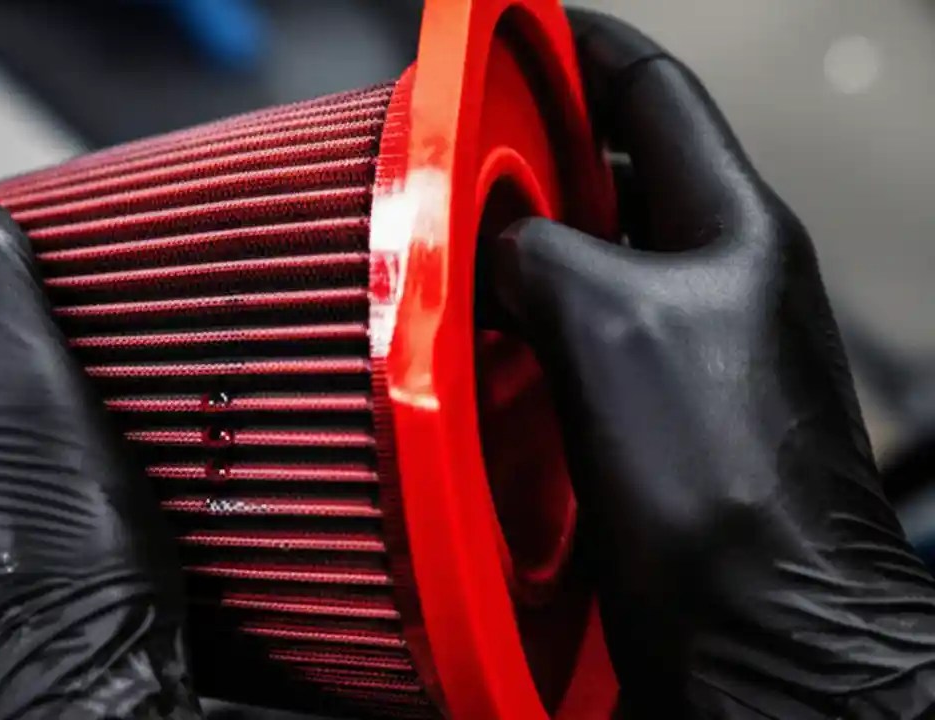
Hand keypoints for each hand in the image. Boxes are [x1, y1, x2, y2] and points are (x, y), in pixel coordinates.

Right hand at [483, 11, 934, 717]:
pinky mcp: (644, 424)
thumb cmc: (731, 490)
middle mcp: (709, 286)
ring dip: (517, 254)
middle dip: (532, 157)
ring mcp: (677, 357)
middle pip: (612, 180)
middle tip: (454, 152)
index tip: (518, 28)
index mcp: (731, 231)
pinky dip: (516, 336)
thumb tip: (491, 236)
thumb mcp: (613, 325)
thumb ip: (542, 252)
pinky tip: (472, 352)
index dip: (582, 46)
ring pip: (583, 269)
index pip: (653, 93)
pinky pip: (569, 349)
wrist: (761, 634)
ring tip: (448, 248)